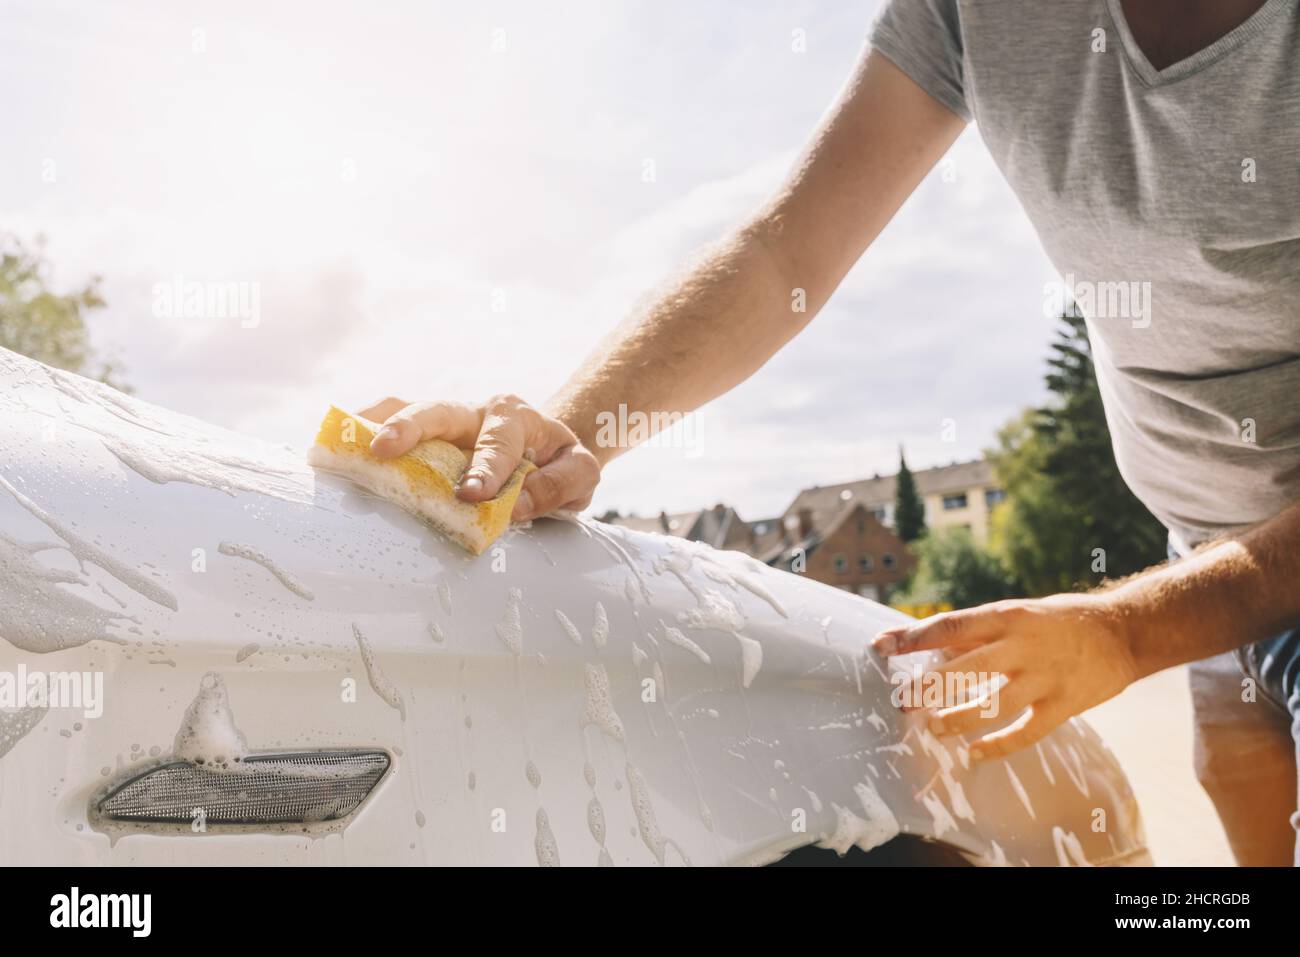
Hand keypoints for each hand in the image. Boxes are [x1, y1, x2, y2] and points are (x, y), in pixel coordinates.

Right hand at [357, 394, 601, 522]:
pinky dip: (364, 425)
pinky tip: (337, 441)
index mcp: (516, 418)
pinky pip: (390, 417)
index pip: (500, 445)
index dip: (486, 470)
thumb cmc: (559, 464)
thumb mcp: (579, 475)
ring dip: (376, 423)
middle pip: (439, 410)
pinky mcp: (424, 430)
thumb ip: (560, 486)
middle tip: (383, 449)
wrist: (546, 446)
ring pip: (408, 408)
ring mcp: (446, 419)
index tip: (471, 495)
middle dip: (411, 428)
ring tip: (345, 440)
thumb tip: (518, 505)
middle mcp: (475, 411)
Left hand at [871, 594, 1139, 761]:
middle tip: (901, 701)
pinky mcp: (1063, 704)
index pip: (949, 627)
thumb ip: (979, 635)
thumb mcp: (1016, 614)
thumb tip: (933, 650)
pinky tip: (974, 754)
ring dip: (958, 720)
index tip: (880, 645)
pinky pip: (1025, 732)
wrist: (1123, 630)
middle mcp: (1021, 646)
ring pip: (992, 705)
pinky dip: (998, 746)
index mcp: (1005, 617)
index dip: (912, 637)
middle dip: (929, 687)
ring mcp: (1043, 677)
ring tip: (933, 729)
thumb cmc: (1057, 621)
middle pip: (965, 668)